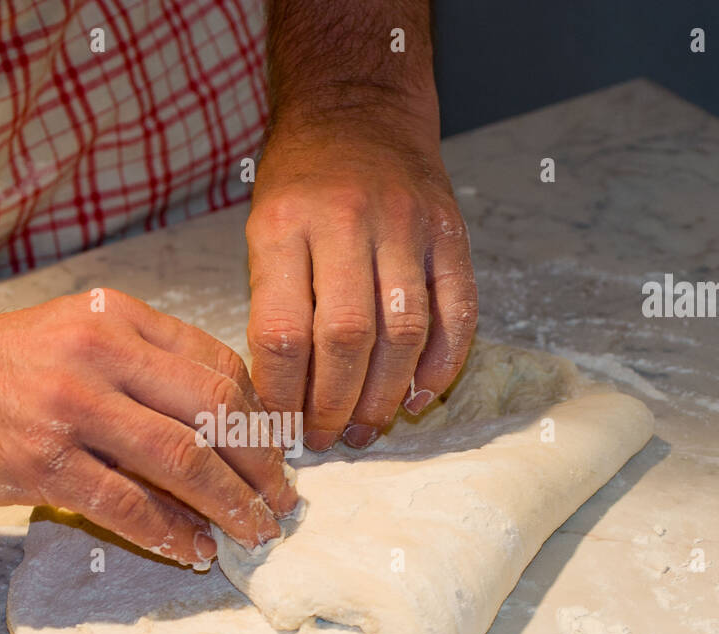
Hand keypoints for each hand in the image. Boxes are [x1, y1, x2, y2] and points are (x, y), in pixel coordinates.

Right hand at [0, 291, 298, 565]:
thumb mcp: (71, 337)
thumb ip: (138, 368)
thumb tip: (213, 431)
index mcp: (117, 318)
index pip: (220, 364)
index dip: (262, 416)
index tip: (281, 455)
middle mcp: (102, 352)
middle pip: (216, 411)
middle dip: (262, 465)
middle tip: (284, 504)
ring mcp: (71, 406)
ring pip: (182, 460)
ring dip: (230, 505)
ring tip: (254, 535)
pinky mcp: (39, 461)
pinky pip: (126, 505)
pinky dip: (170, 534)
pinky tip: (194, 553)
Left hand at [245, 112, 477, 449]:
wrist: (358, 108)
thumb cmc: (301, 183)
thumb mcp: (262, 227)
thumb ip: (272, 301)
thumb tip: (281, 397)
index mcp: (285, 226)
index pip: (283, 332)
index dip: (282, 394)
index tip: (279, 427)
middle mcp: (347, 223)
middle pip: (347, 339)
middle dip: (336, 405)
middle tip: (327, 439)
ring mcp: (406, 226)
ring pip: (403, 332)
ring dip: (385, 395)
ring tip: (368, 430)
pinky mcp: (450, 233)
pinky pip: (456, 311)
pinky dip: (442, 365)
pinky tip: (418, 397)